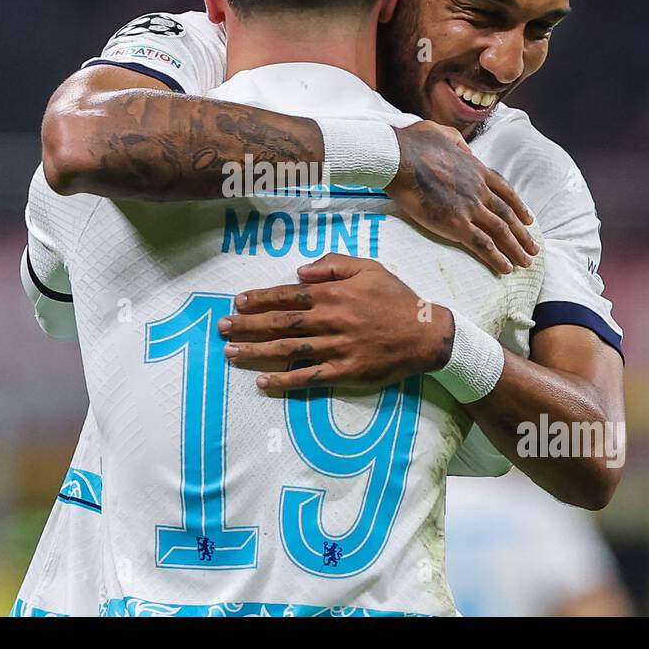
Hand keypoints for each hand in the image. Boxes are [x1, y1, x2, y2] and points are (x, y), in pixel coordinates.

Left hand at [218, 254, 455, 392]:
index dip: (260, 299)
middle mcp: (330, 320)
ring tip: (230, 353)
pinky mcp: (345, 372)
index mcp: (334, 294)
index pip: (288, 295)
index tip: (237, 303)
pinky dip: (285, 380)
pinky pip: (309, 377)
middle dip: (247, 325)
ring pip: (288, 350)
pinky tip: (263, 382)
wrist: (426, 335)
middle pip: (280, 323)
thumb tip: (301, 271)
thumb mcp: (369, 268)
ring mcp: (336, 348)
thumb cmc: (396, 299)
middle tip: (221, 328)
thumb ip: (334, 265)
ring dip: (256, 352)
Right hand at [388, 120, 536, 273]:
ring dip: (516, 249)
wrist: (399, 157)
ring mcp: (470, 207)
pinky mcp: (456, 224)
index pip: (505, 191)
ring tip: (526, 262)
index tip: (528, 219)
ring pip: (501, 232)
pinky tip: (506, 268)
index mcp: (476, 169)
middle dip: (523, 233)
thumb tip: (463, 148)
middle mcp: (479, 189)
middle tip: (533, 247)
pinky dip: (496, 258)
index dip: (519, 206)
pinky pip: (482, 244)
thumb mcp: (443, 134)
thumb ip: (457, 142)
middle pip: (508, 215)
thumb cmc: (414, 143)